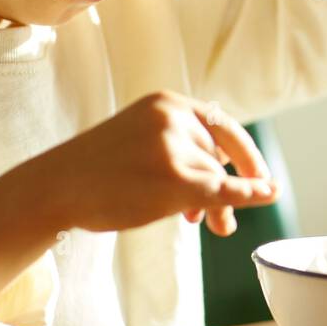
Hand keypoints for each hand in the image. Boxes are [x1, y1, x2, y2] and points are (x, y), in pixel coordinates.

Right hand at [45, 90, 277, 237]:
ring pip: (215, 180)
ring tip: (193, 221)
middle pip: (219, 158)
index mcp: (167, 102)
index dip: (243, 153)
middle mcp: (174, 117)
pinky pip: (224, 189)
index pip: (220, 125)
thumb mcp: (143, 141)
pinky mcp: (173, 179)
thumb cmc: (99, 171)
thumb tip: (239, 184)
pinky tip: (269, 193)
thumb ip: (186, 151)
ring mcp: (174, 147)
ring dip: (211, 206)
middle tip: (219, 224)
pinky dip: (250, 193)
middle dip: (226, 188)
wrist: (57, 186)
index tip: (259, 175)